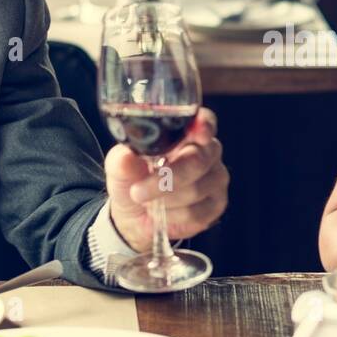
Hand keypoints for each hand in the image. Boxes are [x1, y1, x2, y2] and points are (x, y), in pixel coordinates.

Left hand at [105, 108, 228, 251]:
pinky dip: (173, 216)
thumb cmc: (132, 182)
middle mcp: (206, 151)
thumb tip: (125, 157)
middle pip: (197, 160)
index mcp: (185, 133)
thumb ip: (122, 162)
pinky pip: (197, 212)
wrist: (136, 216)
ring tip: (148, 200)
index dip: (204, 126)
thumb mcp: (119, 169)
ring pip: (195, 190)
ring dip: (164, 200)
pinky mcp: (217, 204)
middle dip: (166, 179)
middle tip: (138, 191)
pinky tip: (164, 212)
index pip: (204, 121)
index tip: (200, 134)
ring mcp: (216, 178)